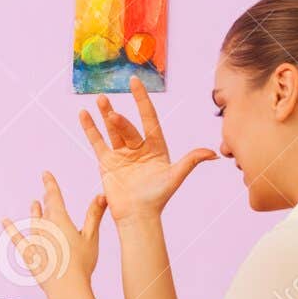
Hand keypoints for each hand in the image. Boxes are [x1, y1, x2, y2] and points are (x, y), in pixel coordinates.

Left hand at [0, 176, 106, 295]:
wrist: (67, 287)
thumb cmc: (82, 263)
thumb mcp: (92, 237)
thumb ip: (95, 215)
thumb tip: (102, 195)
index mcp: (61, 220)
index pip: (54, 196)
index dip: (50, 184)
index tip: (45, 174)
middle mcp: (45, 227)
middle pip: (46, 209)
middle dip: (47, 200)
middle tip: (46, 191)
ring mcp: (36, 241)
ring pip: (34, 222)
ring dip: (35, 212)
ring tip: (33, 204)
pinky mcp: (29, 255)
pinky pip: (17, 239)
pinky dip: (11, 229)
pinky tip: (4, 221)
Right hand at [79, 77, 217, 219]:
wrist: (137, 216)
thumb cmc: (158, 198)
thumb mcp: (175, 177)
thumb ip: (191, 161)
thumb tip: (213, 153)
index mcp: (156, 146)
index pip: (148, 117)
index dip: (142, 100)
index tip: (135, 82)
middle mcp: (139, 147)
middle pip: (128, 127)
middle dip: (120, 120)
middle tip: (112, 114)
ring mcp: (122, 154)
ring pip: (113, 130)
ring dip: (106, 115)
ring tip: (101, 99)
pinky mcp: (107, 162)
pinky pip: (97, 142)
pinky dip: (90, 128)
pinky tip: (84, 114)